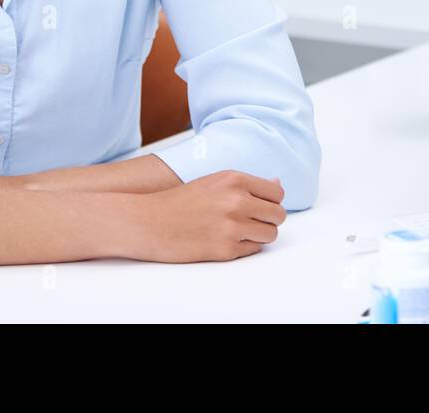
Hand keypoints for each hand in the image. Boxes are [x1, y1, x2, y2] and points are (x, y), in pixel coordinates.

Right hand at [130, 170, 286, 262]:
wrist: (149, 222)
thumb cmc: (180, 201)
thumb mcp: (214, 181)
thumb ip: (246, 184)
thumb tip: (278, 185)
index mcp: (234, 179)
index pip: (277, 193)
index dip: (271, 201)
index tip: (260, 206)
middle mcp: (237, 201)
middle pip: (278, 215)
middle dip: (268, 220)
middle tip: (251, 222)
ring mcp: (232, 226)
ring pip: (270, 234)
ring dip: (259, 235)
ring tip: (239, 232)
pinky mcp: (226, 249)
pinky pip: (254, 249)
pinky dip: (245, 247)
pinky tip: (226, 241)